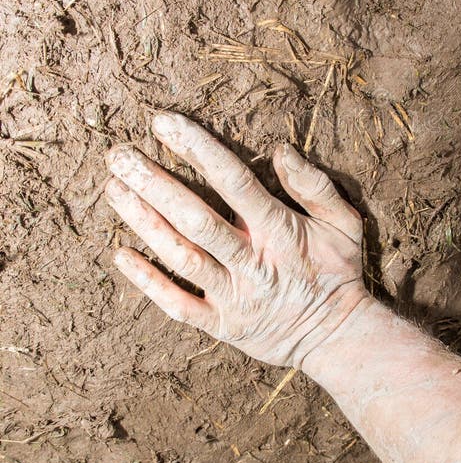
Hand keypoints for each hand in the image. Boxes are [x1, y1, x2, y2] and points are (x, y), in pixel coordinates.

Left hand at [104, 113, 367, 367]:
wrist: (339, 338)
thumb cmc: (337, 271)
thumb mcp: (343, 222)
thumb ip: (314, 185)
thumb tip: (280, 149)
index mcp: (280, 231)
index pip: (234, 181)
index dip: (198, 149)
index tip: (164, 124)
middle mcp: (252, 263)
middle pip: (195, 218)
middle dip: (154, 184)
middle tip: (119, 155)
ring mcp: (234, 298)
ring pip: (181, 257)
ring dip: (143, 222)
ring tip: (113, 188)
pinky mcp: (221, 326)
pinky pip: (178, 305)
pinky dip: (147, 281)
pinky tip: (119, 254)